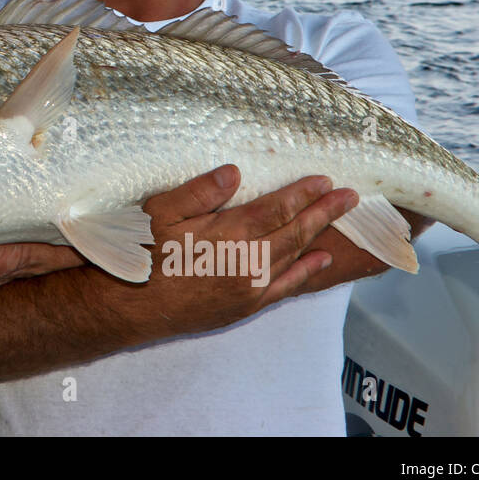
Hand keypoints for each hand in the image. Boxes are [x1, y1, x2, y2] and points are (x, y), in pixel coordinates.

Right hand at [120, 164, 358, 338]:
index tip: (324, 179)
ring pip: (294, 256)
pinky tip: (321, 260)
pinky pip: (285, 287)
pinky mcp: (244, 306)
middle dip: (323, 211)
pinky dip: (307, 272)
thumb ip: (200, 192)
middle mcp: (247, 261)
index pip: (277, 208)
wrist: (129, 307)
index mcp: (228, 234)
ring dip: (318, 235)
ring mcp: (249, 287)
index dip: (302, 193)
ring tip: (337, 217)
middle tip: (349, 195)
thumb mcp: (160, 211)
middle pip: (294, 231)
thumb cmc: (140, 254)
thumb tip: (235, 172)